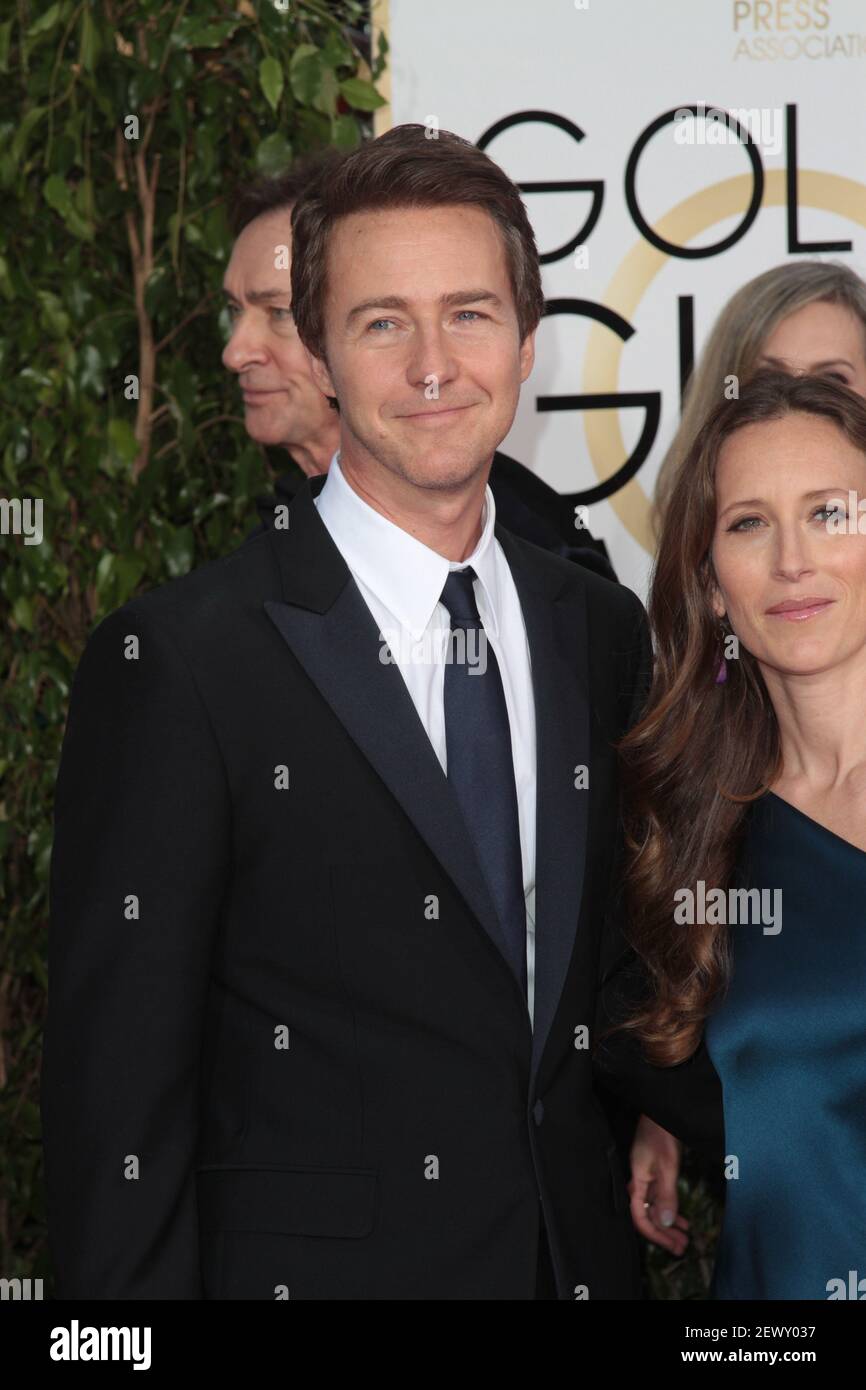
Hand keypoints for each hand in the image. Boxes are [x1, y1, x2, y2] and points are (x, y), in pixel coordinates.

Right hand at [628, 1114, 687, 1255]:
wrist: (663, 1110)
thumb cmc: (661, 1134)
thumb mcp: (667, 1166)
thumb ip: (666, 1195)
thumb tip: (665, 1223)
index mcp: (637, 1181)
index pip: (639, 1216)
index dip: (655, 1234)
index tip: (671, 1245)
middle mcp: (640, 1182)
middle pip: (647, 1215)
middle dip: (664, 1234)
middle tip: (681, 1248)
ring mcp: (648, 1177)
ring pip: (656, 1208)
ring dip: (669, 1224)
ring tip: (685, 1238)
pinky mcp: (656, 1172)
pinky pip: (661, 1198)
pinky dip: (671, 1209)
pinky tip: (682, 1218)